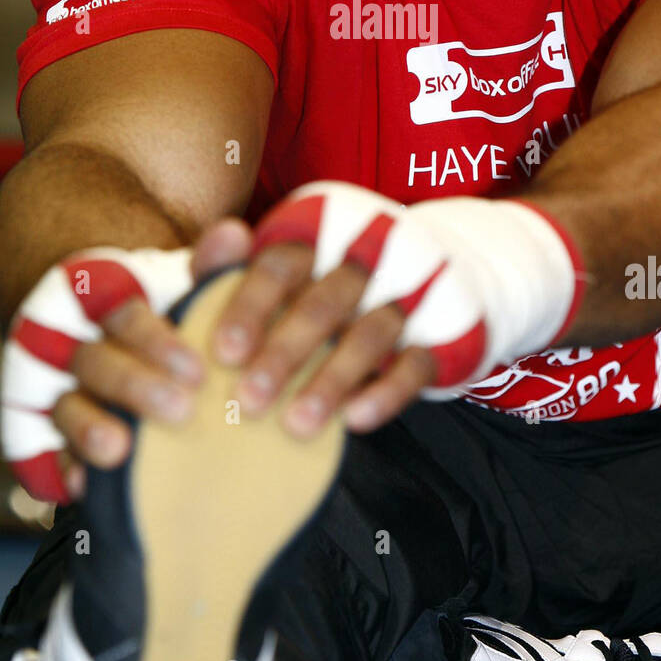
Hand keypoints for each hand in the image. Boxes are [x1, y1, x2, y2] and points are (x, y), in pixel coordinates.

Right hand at [0, 244, 212, 502]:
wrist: (146, 358)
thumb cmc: (179, 325)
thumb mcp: (195, 293)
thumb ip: (212, 268)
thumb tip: (233, 234)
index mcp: (116, 309)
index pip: (125, 317)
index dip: (157, 341)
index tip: (198, 371)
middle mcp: (84, 348)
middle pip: (95, 362)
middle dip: (133, 385)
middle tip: (181, 410)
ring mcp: (68, 393)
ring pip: (66, 405)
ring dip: (88, 428)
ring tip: (119, 450)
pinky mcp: (60, 439)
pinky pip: (49, 454)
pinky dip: (64, 468)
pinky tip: (85, 485)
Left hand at [194, 219, 437, 436]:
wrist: (425, 286)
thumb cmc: (315, 288)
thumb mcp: (270, 274)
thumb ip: (230, 264)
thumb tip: (227, 235)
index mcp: (318, 240)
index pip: (281, 265)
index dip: (251, 307)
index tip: (224, 354)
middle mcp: (363, 263)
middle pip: (324, 302)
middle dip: (285, 352)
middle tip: (249, 400)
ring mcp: (405, 300)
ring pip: (371, 334)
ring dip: (332, 379)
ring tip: (296, 425)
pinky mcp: (436, 338)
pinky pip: (416, 364)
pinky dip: (386, 392)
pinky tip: (354, 421)